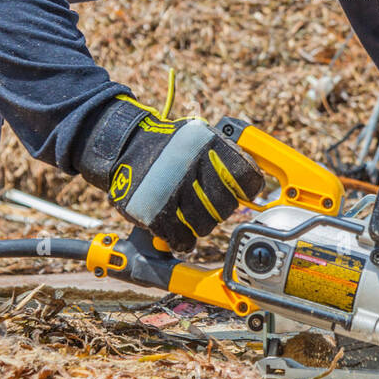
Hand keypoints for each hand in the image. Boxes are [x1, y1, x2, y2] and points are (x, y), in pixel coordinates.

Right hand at [105, 95, 262, 251]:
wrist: (126, 146)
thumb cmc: (171, 146)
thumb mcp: (201, 138)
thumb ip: (226, 158)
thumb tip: (252, 187)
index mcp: (208, 144)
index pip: (245, 177)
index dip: (248, 188)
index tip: (242, 192)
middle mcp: (191, 166)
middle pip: (226, 206)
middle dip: (221, 208)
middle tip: (211, 202)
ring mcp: (171, 190)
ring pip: (205, 225)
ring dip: (201, 224)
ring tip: (191, 213)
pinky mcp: (152, 212)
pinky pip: (181, 238)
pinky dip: (184, 240)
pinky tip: (180, 231)